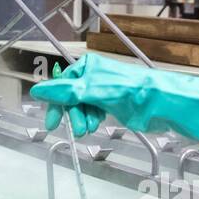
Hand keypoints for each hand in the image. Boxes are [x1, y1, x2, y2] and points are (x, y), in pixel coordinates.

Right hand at [29, 54, 198, 150]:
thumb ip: (65, 92)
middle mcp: (93, 76)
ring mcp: (103, 90)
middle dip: (72, 114)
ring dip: (83, 119)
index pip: (62, 86)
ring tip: (90, 129)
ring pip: (82, 107)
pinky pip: (94, 111)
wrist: (160, 102)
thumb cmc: (129, 91)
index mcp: (87, 67)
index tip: (52, 122)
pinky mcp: (113, 103)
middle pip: (71, 98)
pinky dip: (93, 119)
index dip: (56, 104)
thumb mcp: (93, 91)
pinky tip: (96, 125)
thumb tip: (37, 91)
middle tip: (77, 130)